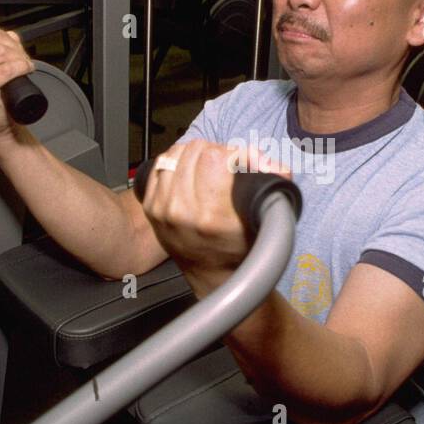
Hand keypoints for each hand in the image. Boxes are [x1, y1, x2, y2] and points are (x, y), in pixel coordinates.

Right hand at [0, 22, 34, 141]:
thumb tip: (9, 35)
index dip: (3, 35)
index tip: (13, 47)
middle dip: (14, 47)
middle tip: (22, 59)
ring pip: (1, 52)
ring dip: (19, 57)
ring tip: (24, 66)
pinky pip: (7, 68)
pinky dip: (21, 67)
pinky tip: (26, 70)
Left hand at [141, 140, 288, 287]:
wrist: (213, 272)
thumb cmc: (241, 243)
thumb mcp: (266, 215)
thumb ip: (273, 181)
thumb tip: (264, 160)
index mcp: (212, 215)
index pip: (213, 156)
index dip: (230, 154)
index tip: (237, 164)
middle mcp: (183, 212)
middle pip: (194, 150)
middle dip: (212, 153)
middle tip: (222, 168)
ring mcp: (163, 210)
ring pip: (175, 153)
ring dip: (193, 156)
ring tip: (205, 171)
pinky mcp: (151, 207)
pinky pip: (160, 164)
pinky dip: (175, 164)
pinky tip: (187, 175)